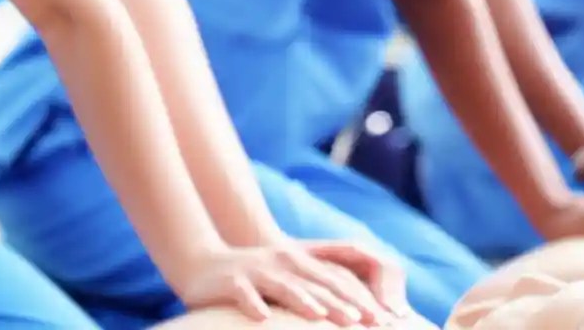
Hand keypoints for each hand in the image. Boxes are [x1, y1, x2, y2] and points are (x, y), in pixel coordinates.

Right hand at [174, 242, 407, 326]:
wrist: (202, 262)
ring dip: (303, 301)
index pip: (335, 282)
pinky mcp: (231, 282)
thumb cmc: (252, 277)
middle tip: (364, 322)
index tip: (381, 319)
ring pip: (284, 287)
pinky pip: (243, 294)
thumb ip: (313, 288)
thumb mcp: (285, 277)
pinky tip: (262, 318)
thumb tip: (349, 313)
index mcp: (299, 263)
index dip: (358, 299)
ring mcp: (256, 272)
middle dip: (340, 303)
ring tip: (320, 317)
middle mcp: (282, 264)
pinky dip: (252, 305)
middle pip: (315, 285)